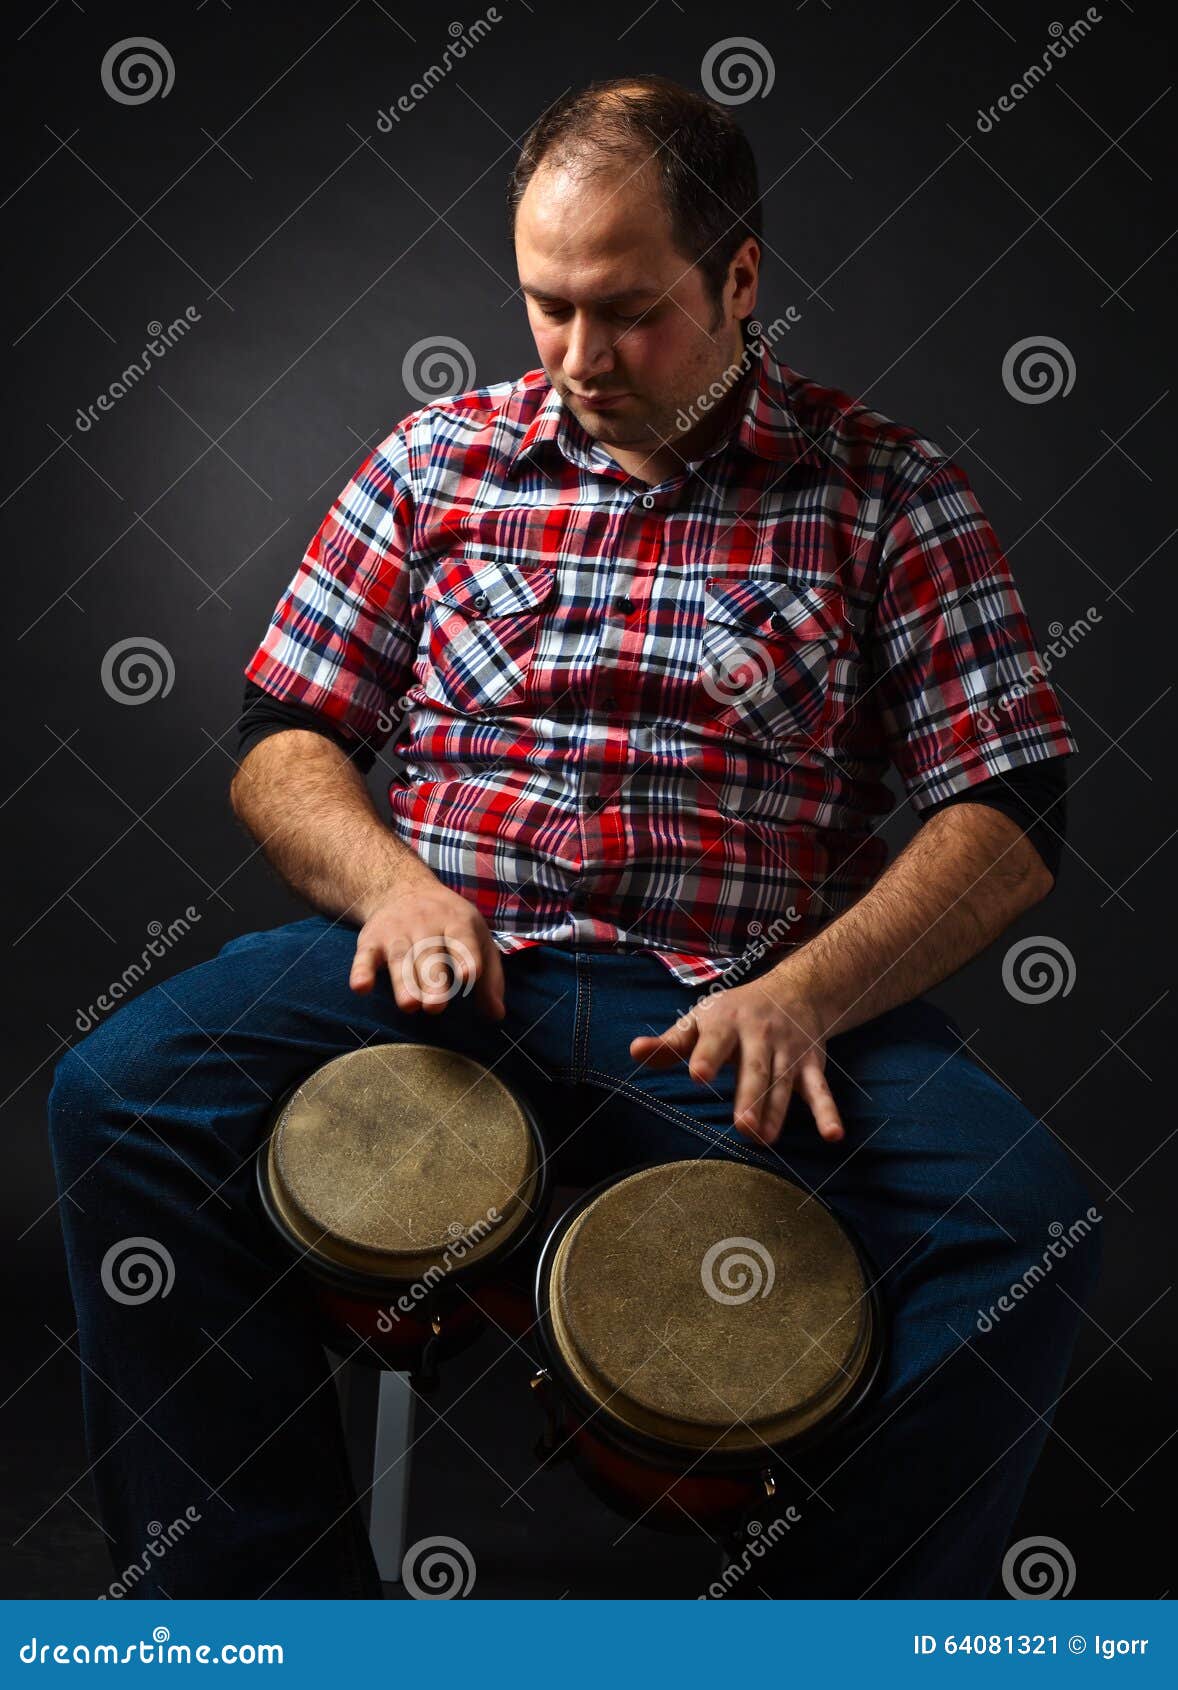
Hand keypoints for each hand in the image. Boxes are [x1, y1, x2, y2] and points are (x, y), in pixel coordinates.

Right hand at [348, 879, 505, 1018]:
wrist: (402, 887)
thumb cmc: (449, 925)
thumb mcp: (476, 940)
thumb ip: (489, 979)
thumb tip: (495, 1016)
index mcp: (457, 922)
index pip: (463, 939)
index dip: (467, 956)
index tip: (470, 976)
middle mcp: (426, 924)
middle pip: (430, 954)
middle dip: (433, 980)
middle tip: (436, 1007)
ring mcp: (397, 931)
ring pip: (401, 958)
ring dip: (403, 982)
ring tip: (409, 1006)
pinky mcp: (371, 940)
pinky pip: (365, 956)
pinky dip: (361, 970)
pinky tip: (361, 987)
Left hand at [629, 976, 843, 1147]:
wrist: (796, 990)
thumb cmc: (733, 1012)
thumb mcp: (700, 1019)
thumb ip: (669, 1043)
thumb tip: (633, 1052)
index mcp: (727, 1022)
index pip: (716, 1040)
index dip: (707, 1055)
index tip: (697, 1075)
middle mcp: (761, 1036)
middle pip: (755, 1069)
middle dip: (749, 1096)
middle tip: (741, 1125)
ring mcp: (789, 1052)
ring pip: (783, 1085)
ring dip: (776, 1112)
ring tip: (764, 1139)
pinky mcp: (811, 1067)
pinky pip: (820, 1092)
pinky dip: (828, 1113)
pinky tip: (833, 1136)